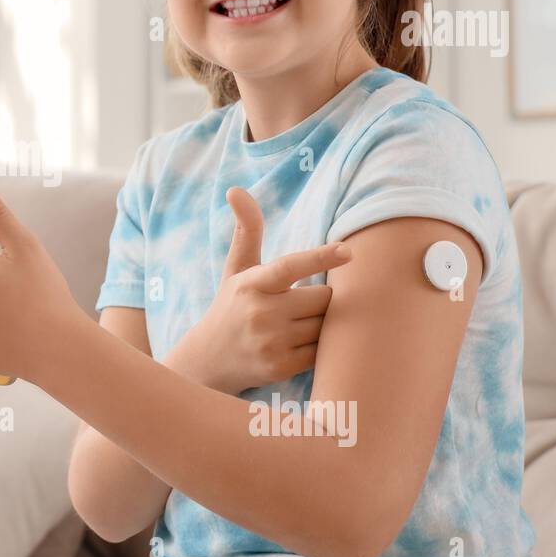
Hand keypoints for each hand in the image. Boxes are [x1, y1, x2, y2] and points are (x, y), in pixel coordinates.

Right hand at [181, 186, 352, 393]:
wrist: (207, 361)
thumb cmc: (231, 306)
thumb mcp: (236, 269)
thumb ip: (246, 230)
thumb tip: (235, 189)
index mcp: (252, 283)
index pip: (290, 266)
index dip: (320, 256)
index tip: (348, 250)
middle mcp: (260, 313)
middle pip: (324, 297)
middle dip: (323, 298)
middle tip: (303, 305)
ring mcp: (271, 342)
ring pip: (327, 325)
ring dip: (324, 324)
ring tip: (300, 326)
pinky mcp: (281, 367)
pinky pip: (322, 352)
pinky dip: (321, 347)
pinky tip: (302, 345)